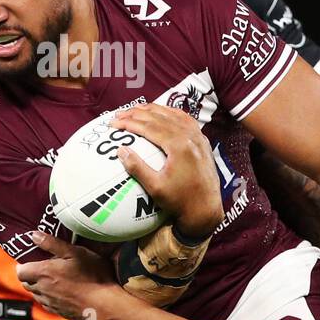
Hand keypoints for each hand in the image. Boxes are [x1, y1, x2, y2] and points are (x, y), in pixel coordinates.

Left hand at [16, 231, 116, 319]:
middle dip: (30, 276)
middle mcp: (43, 290)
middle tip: (43, 267)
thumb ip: (52, 243)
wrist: (104, 305)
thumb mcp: (74, 252)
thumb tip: (33, 235)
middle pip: (26, 283)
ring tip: (53, 279)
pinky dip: (49, 297)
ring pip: (36, 294)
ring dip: (39, 287)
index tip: (32, 260)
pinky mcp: (59, 312)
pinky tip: (61, 292)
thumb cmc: (92, 276)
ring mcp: (50, 303)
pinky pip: (47, 304)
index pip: (20, 271)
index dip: (23, 265)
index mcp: (43, 273)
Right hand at [111, 104, 223, 239]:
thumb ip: (137, 168)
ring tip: (134, 110)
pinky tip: (161, 113)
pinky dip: (170, 113)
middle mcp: (190, 136)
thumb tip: (120, 150)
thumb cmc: (180, 201)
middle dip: (136, 113)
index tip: (113, 123)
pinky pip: (185, 119)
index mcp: (178, 145)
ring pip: (172, 114)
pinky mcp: (202, 141)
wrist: (206, 209)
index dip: (129, 123)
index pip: (148, 127)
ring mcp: (198, 137)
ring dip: (152, 110)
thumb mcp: (155, 188)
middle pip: (159, 117)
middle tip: (118, 115)